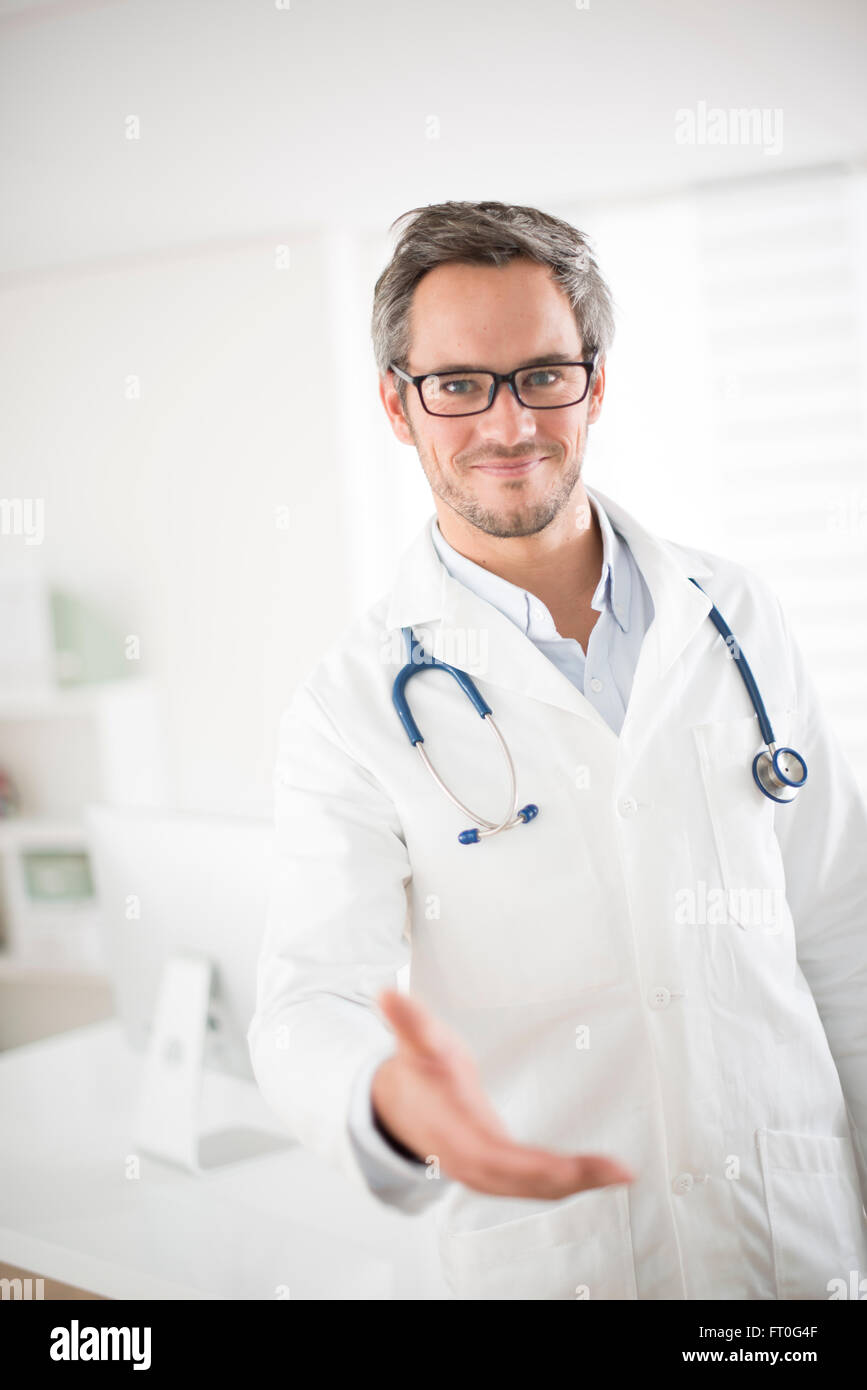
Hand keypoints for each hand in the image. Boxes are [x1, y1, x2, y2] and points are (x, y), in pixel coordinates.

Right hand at [371, 988, 635, 1198]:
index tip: (570, 1169)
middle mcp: (471, 1161)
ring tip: (619, 1174)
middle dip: (571, 1180)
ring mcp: (486, 1169)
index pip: (497, 1159)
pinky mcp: (500, 1168)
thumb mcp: (417, 1043)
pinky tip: (599, 1174)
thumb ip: (409, 1021)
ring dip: (577, 1184)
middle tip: (618, 1171)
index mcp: (454, 1134)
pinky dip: (567, 1181)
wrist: (397, 1106)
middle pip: (524, 1181)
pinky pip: (536, 1181)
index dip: (534, 1168)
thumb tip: (387, 993)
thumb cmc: (417, 1074)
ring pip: (533, 1187)